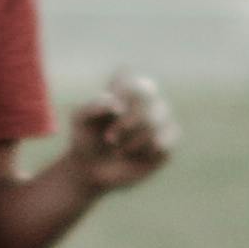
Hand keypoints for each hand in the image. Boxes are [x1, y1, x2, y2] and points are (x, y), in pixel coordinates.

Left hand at [68, 69, 177, 191]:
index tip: (109, 110)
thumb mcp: (81, 120)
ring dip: (133, 138)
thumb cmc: (86, 139)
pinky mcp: (167, 142)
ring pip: (157, 119)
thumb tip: (117, 105)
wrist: (92, 170)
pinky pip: (165, 141)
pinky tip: (134, 154)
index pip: (130, 77)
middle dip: (127, 120)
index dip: (122, 92)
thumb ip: (95, 106)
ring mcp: (160, 119)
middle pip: (148, 92)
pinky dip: (145, 149)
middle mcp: (146, 99)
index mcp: (124, 87)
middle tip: (109, 138)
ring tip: (119, 149)